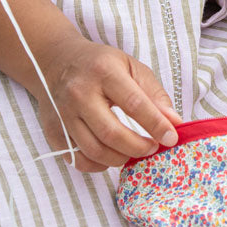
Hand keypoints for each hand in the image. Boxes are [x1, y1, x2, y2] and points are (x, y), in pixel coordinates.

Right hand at [38, 36, 181, 172]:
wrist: (55, 62)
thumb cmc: (99, 65)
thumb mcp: (130, 67)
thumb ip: (154, 94)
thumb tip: (174, 123)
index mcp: (104, 71)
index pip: (134, 104)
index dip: (156, 125)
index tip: (171, 138)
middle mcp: (79, 93)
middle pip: (112, 134)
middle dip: (139, 148)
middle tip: (153, 148)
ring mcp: (63, 114)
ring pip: (95, 151)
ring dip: (121, 158)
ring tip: (134, 150)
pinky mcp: (52, 131)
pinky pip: (78, 159)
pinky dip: (99, 164)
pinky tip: (111, 155)